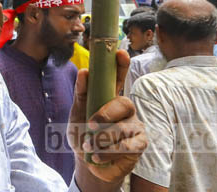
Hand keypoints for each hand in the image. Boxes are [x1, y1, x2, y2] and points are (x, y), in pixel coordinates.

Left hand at [68, 50, 147, 189]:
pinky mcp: (139, 144)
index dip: (121, 65)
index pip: (119, 77)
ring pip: (123, 127)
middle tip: (91, 125)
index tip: (120, 53)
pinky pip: (127, 145)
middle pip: (124, 103)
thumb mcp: (77, 113)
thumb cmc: (83, 134)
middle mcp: (126, 109)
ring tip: (89, 146)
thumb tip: (84, 72)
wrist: (87, 162)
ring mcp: (135, 126)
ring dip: (101, 139)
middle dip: (106, 114)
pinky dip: (108, 151)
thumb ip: (81, 94)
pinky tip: (98, 155)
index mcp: (110, 97)